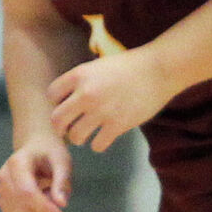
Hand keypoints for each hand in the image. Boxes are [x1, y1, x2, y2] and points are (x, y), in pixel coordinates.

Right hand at [0, 131, 72, 211]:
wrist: (37, 150)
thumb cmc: (51, 155)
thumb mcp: (63, 162)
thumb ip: (62, 182)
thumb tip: (62, 204)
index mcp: (17, 162)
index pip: (26, 192)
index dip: (43, 207)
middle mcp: (4, 177)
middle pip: (23, 207)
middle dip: (44, 209)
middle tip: (54, 192)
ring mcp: (0, 191)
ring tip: (44, 194)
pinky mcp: (3, 204)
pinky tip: (37, 202)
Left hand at [48, 49, 173, 152]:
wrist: (158, 69)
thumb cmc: (130, 66)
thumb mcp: (99, 66)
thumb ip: (82, 81)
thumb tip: (68, 99)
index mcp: (80, 75)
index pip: (52, 95)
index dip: (57, 102)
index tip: (66, 105)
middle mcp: (86, 94)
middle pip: (57, 120)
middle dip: (60, 127)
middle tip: (67, 128)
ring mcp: (102, 111)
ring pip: (75, 136)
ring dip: (79, 138)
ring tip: (87, 134)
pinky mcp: (118, 125)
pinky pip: (97, 145)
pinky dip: (98, 144)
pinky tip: (104, 138)